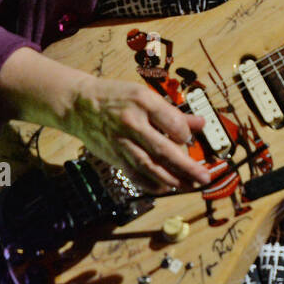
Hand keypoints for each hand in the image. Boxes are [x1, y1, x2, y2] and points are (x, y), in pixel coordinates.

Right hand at [0, 48, 209, 193]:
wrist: (79, 105)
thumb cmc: (116, 97)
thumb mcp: (145, 96)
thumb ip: (173, 113)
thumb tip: (200, 124)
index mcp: (143, 102)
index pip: (172, 123)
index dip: (185, 135)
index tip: (190, 139)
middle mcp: (132, 123)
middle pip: (163, 149)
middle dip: (187, 166)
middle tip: (204, 177)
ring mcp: (121, 142)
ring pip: (149, 166)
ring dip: (172, 179)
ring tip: (190, 185)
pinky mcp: (114, 156)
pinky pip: (134, 174)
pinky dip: (151, 183)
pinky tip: (165, 187)